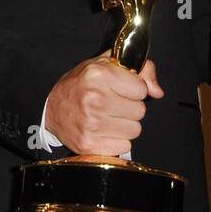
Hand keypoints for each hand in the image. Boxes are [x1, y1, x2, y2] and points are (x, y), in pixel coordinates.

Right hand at [45, 52, 163, 156]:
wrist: (53, 108)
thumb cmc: (82, 84)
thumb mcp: (107, 65)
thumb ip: (141, 70)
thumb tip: (157, 92)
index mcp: (99, 74)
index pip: (141, 89)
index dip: (134, 89)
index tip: (122, 89)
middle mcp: (95, 98)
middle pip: (140, 111)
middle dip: (130, 108)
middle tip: (113, 104)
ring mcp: (91, 123)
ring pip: (134, 130)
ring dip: (125, 125)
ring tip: (108, 117)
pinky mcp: (89, 144)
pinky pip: (124, 146)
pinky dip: (117, 140)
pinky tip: (103, 131)